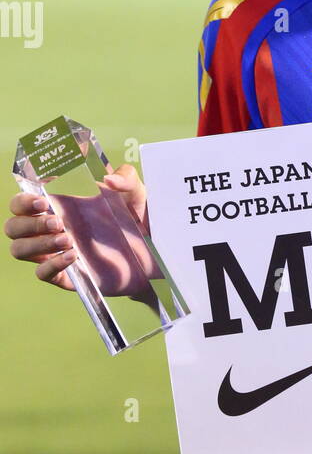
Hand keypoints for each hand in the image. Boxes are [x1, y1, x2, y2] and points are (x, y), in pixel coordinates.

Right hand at [5, 163, 151, 295]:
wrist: (154, 253)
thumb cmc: (136, 219)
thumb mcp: (136, 193)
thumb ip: (126, 178)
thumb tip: (109, 179)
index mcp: (59, 205)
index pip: (22, 202)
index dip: (23, 201)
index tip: (43, 201)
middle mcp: (51, 229)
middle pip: (13, 226)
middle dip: (28, 223)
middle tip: (57, 221)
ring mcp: (56, 252)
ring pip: (20, 250)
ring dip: (37, 244)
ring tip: (67, 239)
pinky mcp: (67, 275)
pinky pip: (42, 273)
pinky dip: (52, 265)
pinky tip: (72, 256)